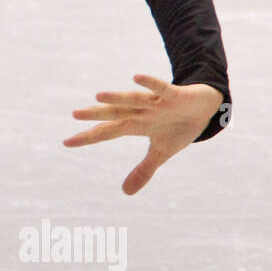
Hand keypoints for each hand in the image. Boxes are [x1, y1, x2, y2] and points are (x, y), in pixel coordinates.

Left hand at [62, 74, 222, 195]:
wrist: (205, 108)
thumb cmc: (178, 128)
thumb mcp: (162, 153)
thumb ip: (143, 170)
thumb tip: (125, 193)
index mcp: (136, 125)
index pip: (107, 132)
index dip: (88, 137)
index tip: (67, 142)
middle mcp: (141, 112)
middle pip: (115, 113)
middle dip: (96, 114)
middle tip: (75, 114)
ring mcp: (156, 103)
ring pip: (133, 99)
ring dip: (117, 97)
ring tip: (98, 96)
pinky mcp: (173, 94)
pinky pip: (160, 88)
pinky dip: (150, 83)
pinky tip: (136, 78)